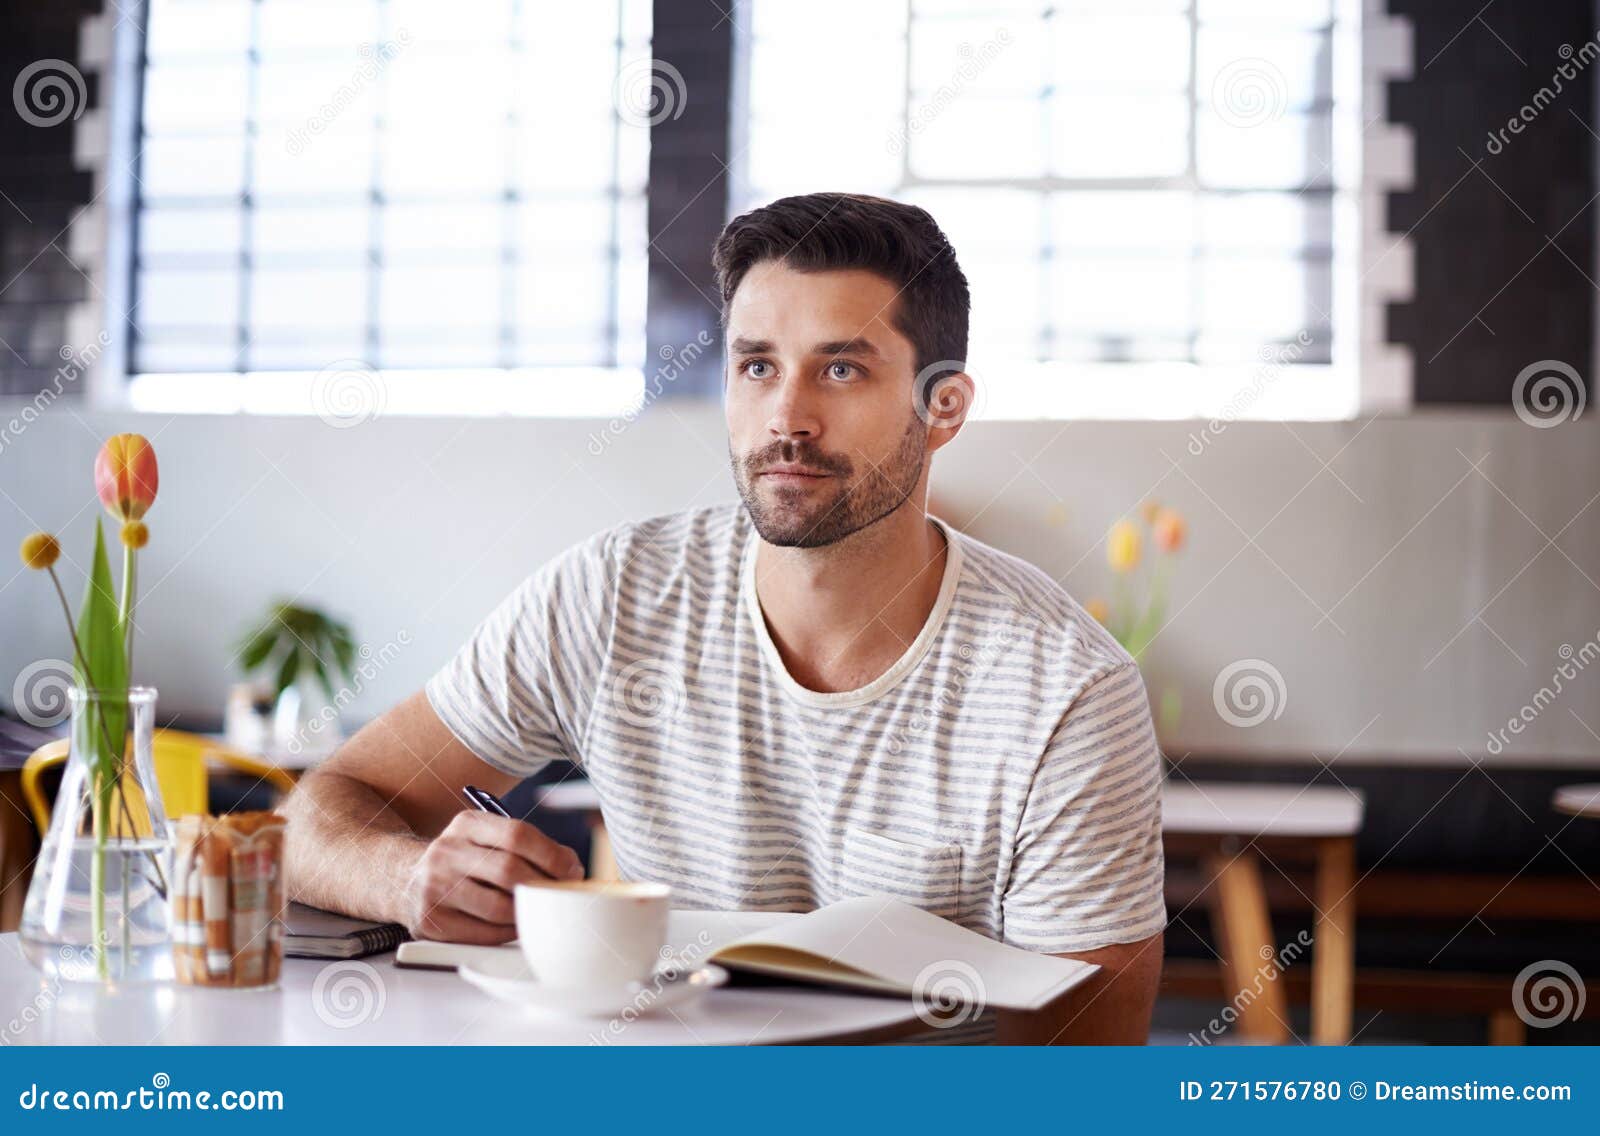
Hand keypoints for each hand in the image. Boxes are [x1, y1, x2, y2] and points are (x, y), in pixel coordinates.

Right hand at [404, 811, 583, 942]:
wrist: (403, 880)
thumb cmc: (462, 860)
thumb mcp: (485, 838)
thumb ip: (527, 845)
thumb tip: (571, 865)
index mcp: (467, 824)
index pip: (517, 834)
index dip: (552, 854)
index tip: (572, 869)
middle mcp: (447, 852)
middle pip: (509, 871)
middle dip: (544, 885)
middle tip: (560, 894)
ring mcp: (435, 888)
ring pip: (498, 907)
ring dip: (527, 912)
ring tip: (538, 910)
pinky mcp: (431, 922)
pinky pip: (483, 934)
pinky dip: (508, 932)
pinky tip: (515, 926)